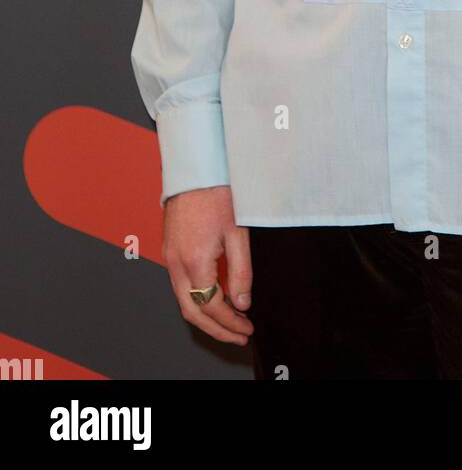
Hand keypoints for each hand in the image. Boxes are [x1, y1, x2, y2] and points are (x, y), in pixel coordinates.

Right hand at [163, 185, 253, 345]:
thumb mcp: (238, 232)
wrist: (194, 170)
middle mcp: (176, 263)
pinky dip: (196, 301)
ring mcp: (169, 257)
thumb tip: (242, 302)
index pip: (212, 306)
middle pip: (192, 312)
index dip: (230, 322)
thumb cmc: (217, 194)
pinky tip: (213, 300)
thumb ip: (241, 271)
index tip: (247, 328)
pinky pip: (179, 286)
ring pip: (183, 301)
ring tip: (229, 323)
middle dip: (216, 330)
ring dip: (205, 317)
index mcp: (194, 261)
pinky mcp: (169, 250)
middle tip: (239, 335)